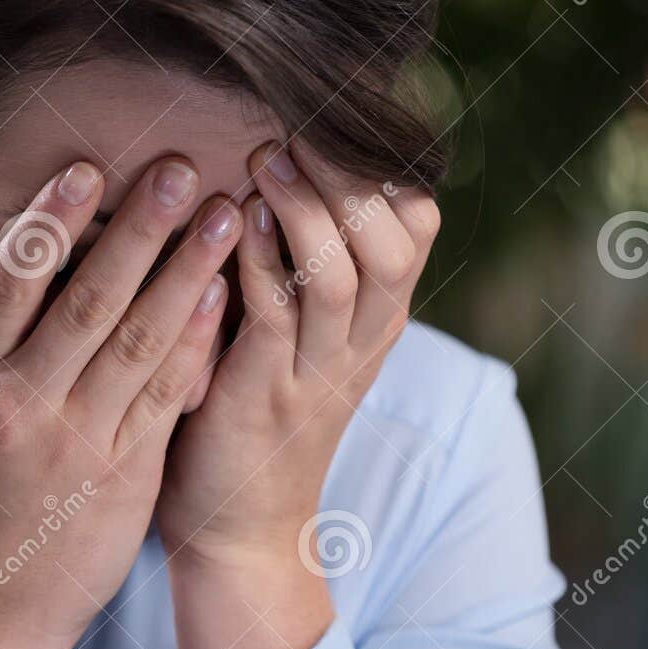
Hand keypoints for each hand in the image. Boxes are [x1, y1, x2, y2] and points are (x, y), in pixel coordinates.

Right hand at [0, 158, 239, 648]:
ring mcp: (75, 446)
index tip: (84, 168)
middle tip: (178, 166)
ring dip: (185, 274)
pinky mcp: (122, 480)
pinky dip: (194, 347)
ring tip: (223, 217)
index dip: (47, 223)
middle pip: (83, 301)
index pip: (5, 286)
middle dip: (135, 228)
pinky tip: (223, 300)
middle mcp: (16, 408)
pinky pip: (164, 401)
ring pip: (136, 343)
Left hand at [155, 141, 440, 648]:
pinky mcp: (267, 400)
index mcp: (371, 324)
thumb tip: (260, 171)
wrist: (235, 532)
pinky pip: (278, 321)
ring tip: (267, 155)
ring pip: (345, 274)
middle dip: (348, 174)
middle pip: (393, 240)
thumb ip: (291, 270)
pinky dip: (261, 264)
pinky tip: (235, 219)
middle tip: (298, 123)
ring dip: (305, 207)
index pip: (412, 227)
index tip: (331, 116)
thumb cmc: (247, 419)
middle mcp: (358, 345)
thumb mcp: (289, 340)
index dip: (379, 169)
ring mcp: (318, 376)